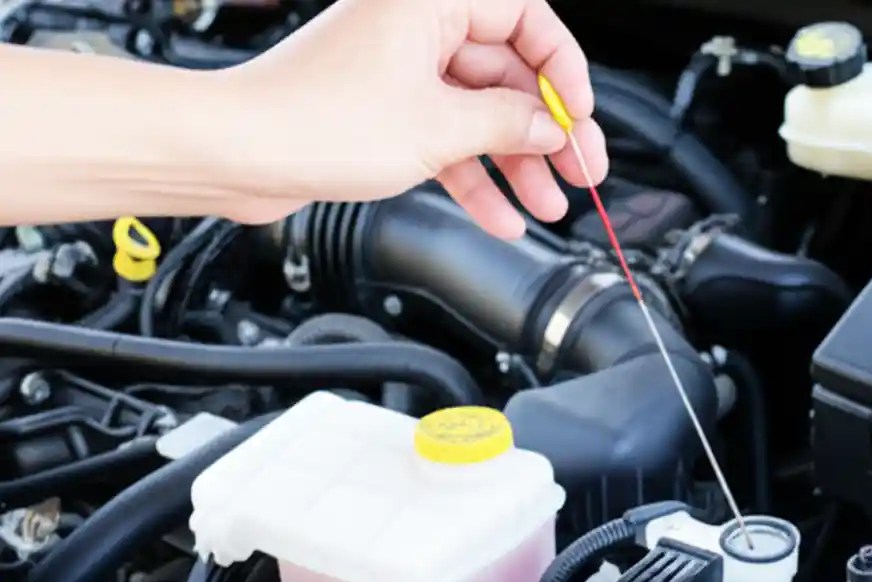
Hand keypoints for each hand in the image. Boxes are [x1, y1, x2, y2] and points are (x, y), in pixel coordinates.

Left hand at [227, 0, 608, 237]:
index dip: (563, 69)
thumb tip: (548, 126)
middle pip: (506, 74)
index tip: (578, 114)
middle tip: (579, 169)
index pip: (525, 18)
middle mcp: (415, 27)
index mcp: (429, 1)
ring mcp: (400, 71)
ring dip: (515, 163)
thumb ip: (506, 123)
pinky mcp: (384, 112)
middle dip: (544, 130)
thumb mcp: (437, 128)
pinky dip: (473, 175)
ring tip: (547, 202)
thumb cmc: (311, 120)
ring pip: (479, 113)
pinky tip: (502, 213)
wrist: (236, 155)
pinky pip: (447, 139)